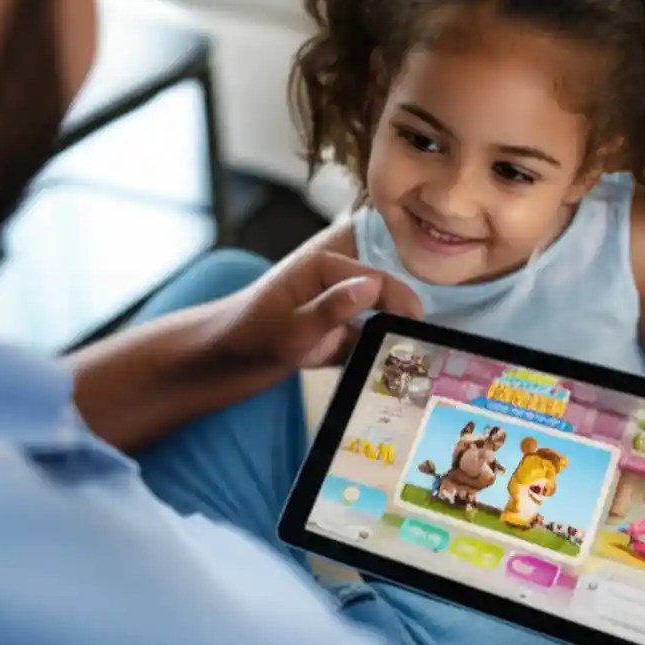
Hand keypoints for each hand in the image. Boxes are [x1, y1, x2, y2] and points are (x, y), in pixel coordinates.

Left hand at [215, 248, 423, 371]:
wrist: (218, 362)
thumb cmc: (248, 338)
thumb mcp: (293, 327)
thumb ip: (333, 307)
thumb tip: (374, 285)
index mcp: (323, 267)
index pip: (377, 278)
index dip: (403, 301)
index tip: (423, 327)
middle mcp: (332, 284)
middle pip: (383, 297)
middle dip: (404, 318)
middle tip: (427, 349)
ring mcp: (332, 311)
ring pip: (376, 322)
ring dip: (392, 340)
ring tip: (416, 367)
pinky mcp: (330, 335)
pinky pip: (361, 343)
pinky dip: (374, 357)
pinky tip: (390, 377)